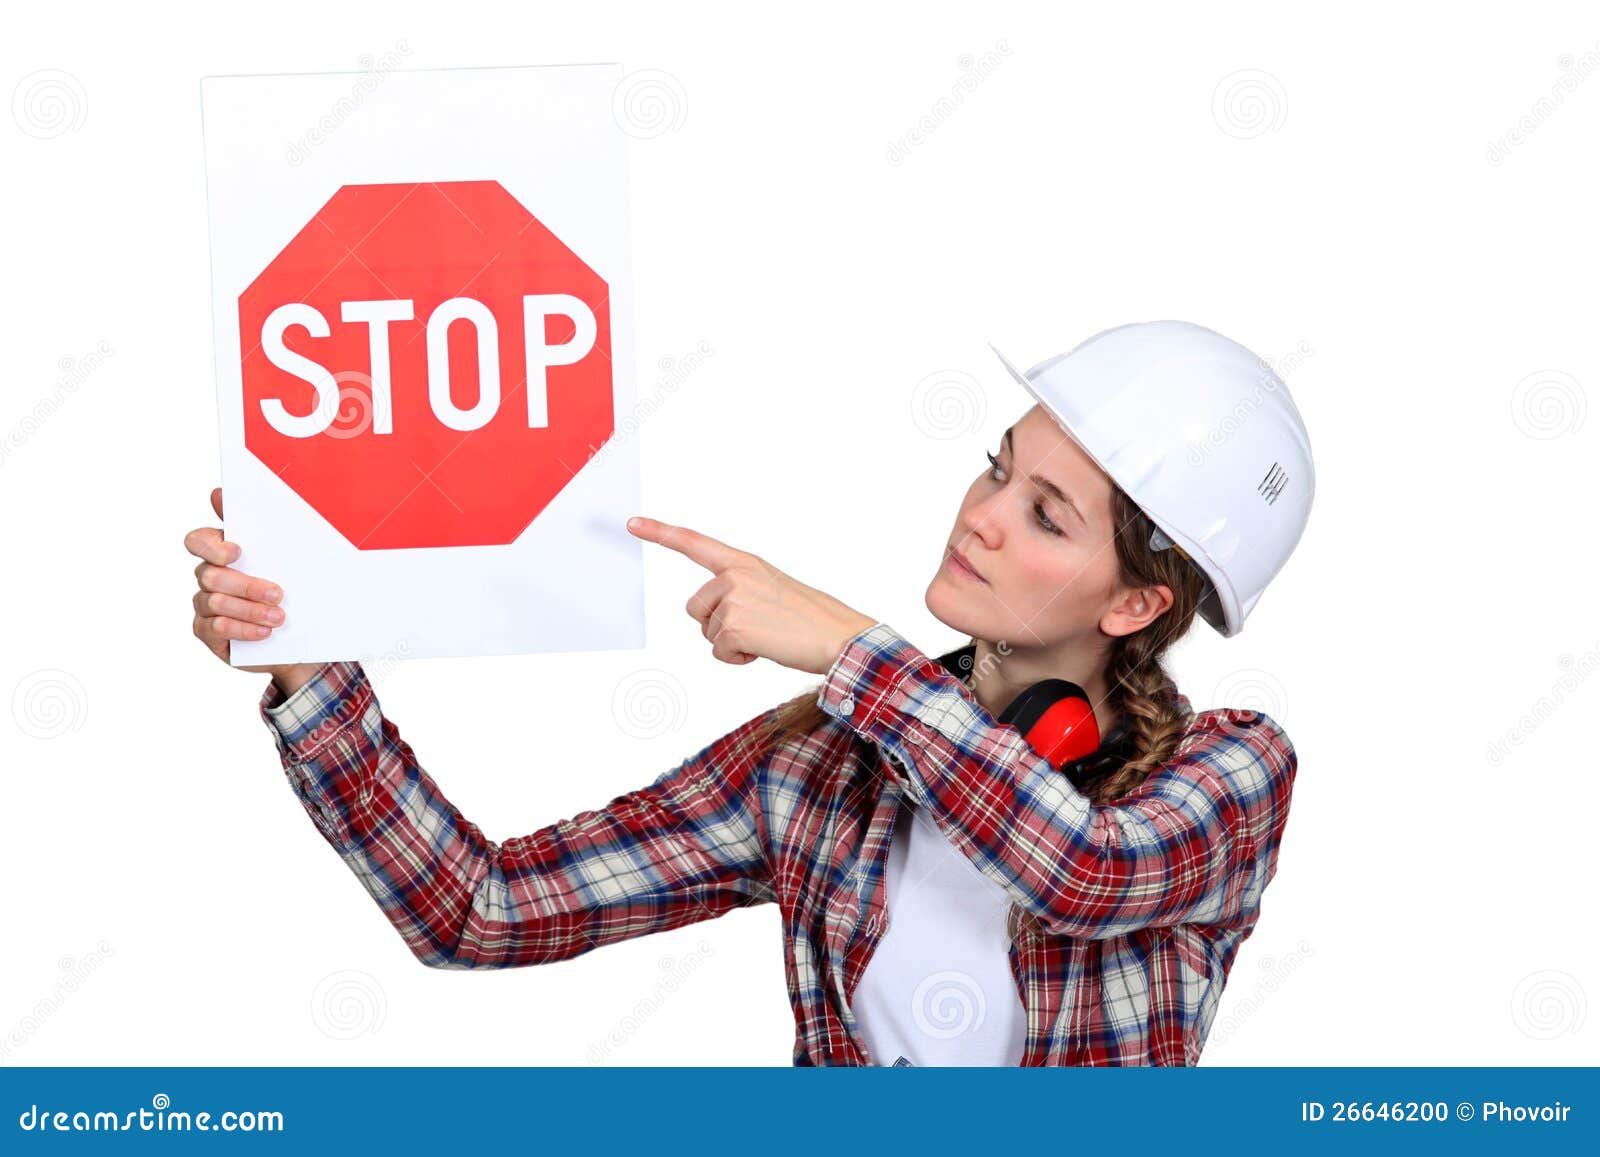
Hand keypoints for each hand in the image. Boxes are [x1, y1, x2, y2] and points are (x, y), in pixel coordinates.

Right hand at [185, 487, 319, 692]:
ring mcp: (203, 603)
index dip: (212, 546)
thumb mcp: (282, 559)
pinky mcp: (205, 630)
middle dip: (247, 585)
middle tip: (278, 594)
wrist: (292, 634)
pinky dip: (244, 629)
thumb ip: (261, 530)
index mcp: (220, 552)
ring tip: (278, 617)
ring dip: (250, 610)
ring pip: (216, 602)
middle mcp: (207, 576)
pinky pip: (217, 627)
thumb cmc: (284, 587)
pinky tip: (264, 632)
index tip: (238, 551)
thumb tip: (225, 494)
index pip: (198, 540)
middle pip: (210, 575)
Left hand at [627, 516, 876, 674]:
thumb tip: (720, 620)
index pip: (695, 543)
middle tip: (760, 627)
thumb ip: (742, 592)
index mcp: (745, 562)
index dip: (661, 532)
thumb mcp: (773, 590)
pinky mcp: (733, 626)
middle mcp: (734, 576)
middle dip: (719, 625)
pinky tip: (764, 650)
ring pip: (709, 632)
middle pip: (697, 608)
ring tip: (768, 637)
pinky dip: (739, 659)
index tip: (633, 523)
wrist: (838, 636)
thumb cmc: (813, 618)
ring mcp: (733, 599)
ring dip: (732, 643)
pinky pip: (719, 653)